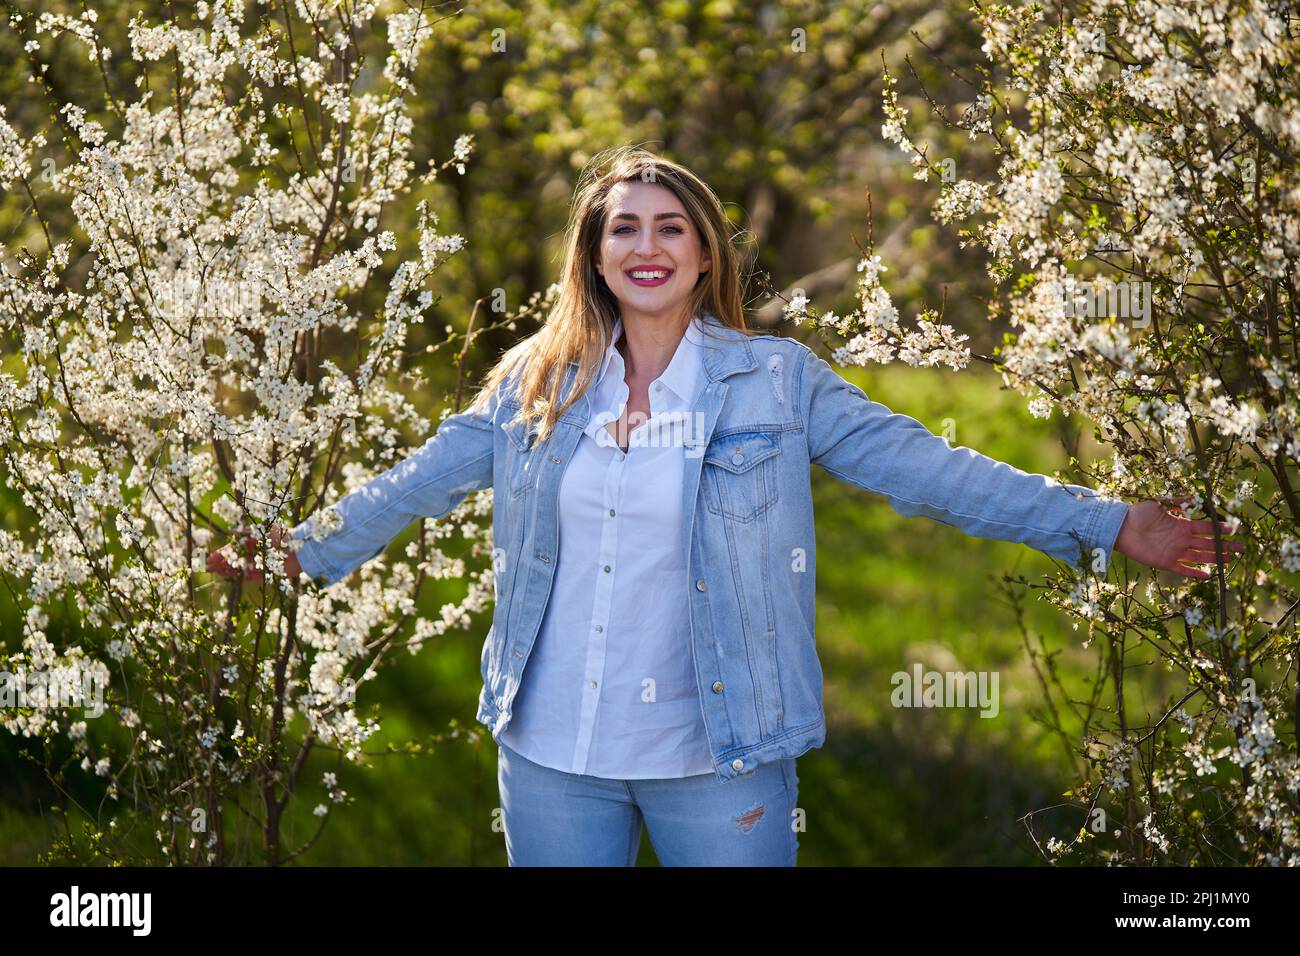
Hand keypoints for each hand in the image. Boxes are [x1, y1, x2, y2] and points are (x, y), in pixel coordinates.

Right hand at [206, 524, 301, 581]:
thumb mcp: (262, 530)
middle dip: (221, 563)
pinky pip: (250, 575)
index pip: (233, 549)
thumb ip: (246, 531)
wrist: (299, 549)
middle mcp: (255, 552)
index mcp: (253, 542)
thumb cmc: (282, 536)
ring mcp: (259, 563)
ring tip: (216, 572)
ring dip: (228, 569)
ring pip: (240, 567)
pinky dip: (241, 575)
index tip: (210, 558)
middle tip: (208, 567)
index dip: (222, 554)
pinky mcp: (266, 572)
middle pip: (235, 559)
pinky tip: (231, 575)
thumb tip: (231, 532)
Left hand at [1112, 494, 1244, 578]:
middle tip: (1241, 548)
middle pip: (1207, 543)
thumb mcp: (1159, 504)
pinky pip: (1184, 569)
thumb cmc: (1138, 514)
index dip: (1220, 530)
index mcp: (1181, 525)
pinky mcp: (1166, 562)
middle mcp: (1181, 539)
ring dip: (1214, 559)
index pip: (1206, 528)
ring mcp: (1175, 551)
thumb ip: (1177, 502)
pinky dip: (1195, 572)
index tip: (1235, 530)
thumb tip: (1194, 496)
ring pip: (1200, 556)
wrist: (1121, 528)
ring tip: (1230, 560)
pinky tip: (1208, 575)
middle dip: (1224, 546)